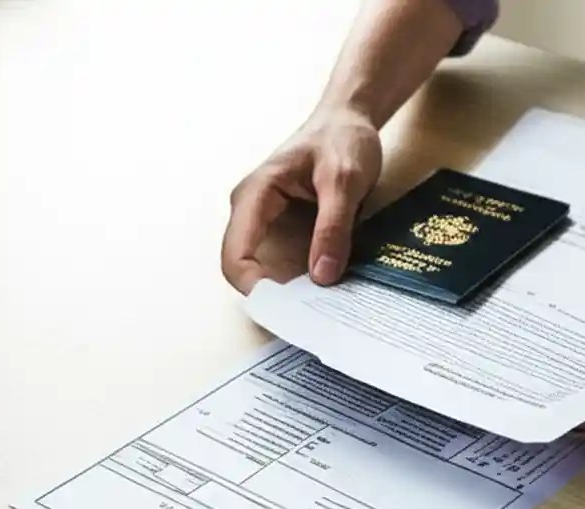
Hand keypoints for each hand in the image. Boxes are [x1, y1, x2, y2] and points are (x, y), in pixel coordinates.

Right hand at [221, 107, 382, 293]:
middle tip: (313, 313)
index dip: (255, 287)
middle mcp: (251, 212)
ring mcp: (265, 222)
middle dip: (275, 294)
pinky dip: (303, 278)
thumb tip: (322, 277)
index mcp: (254, 196)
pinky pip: (285, 263)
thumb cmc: (342, 139)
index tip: (290, 307)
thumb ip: (333, 227)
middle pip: (246, 268)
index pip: (235, 256)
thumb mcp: (344, 181)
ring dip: (290, 290)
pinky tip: (328, 288)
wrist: (349, 119)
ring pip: (265, 269)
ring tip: (324, 306)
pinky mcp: (283, 229)